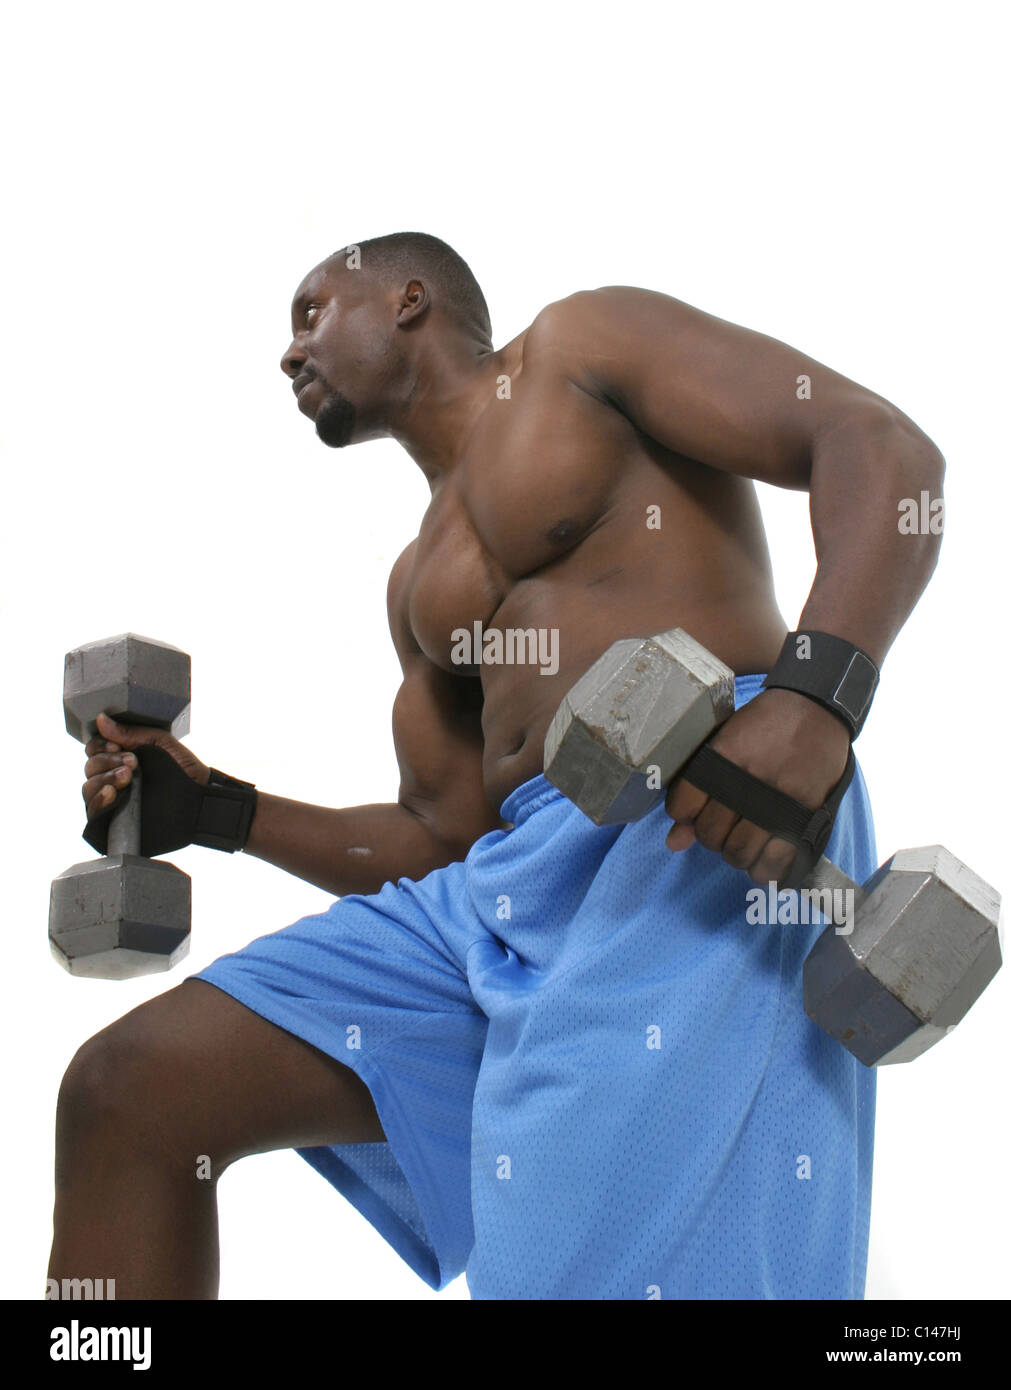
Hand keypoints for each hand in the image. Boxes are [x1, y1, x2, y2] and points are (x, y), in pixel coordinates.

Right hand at [82, 711, 209, 820]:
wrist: (200, 796)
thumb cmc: (183, 768)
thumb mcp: (160, 742)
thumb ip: (130, 733)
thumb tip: (101, 719)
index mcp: (121, 756)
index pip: (94, 748)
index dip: (101, 745)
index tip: (117, 746)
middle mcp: (113, 776)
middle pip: (90, 766)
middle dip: (107, 761)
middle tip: (132, 762)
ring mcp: (113, 797)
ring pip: (89, 787)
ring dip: (104, 778)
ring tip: (127, 777)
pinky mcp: (114, 817)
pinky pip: (93, 810)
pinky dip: (98, 800)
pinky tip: (111, 792)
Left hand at [664, 688, 850, 884]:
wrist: (816, 707)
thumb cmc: (764, 725)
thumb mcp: (724, 742)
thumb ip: (697, 791)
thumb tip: (674, 842)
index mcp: (722, 757)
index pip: (682, 806)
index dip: (684, 814)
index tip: (694, 809)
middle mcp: (747, 781)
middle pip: (709, 835)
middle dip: (710, 836)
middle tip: (724, 823)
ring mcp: (777, 801)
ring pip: (738, 853)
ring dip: (736, 853)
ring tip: (745, 837)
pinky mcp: (805, 815)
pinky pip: (775, 863)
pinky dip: (763, 869)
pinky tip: (763, 857)